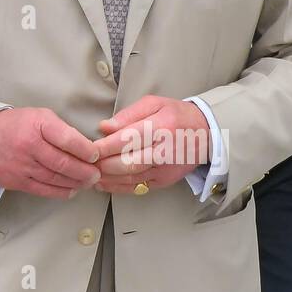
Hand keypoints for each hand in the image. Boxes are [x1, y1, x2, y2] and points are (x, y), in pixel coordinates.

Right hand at [0, 107, 101, 198]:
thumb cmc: (15, 125)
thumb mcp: (38, 116)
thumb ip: (60, 129)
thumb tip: (84, 148)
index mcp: (37, 124)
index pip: (67, 139)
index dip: (85, 150)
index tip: (95, 155)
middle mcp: (29, 145)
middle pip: (64, 163)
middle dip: (85, 171)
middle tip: (96, 173)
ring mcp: (22, 165)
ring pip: (56, 179)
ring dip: (76, 183)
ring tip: (87, 182)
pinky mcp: (17, 181)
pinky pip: (44, 190)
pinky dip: (61, 191)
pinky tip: (71, 189)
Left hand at [90, 96, 210, 193]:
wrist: (207, 134)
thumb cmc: (177, 115)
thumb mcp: (155, 104)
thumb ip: (128, 115)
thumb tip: (104, 127)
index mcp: (161, 127)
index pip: (127, 139)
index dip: (105, 146)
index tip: (87, 148)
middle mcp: (164, 151)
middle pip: (127, 161)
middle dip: (102, 164)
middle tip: (84, 162)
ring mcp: (165, 169)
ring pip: (131, 177)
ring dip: (107, 178)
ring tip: (88, 174)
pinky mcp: (164, 181)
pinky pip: (137, 187)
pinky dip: (118, 187)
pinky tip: (103, 184)